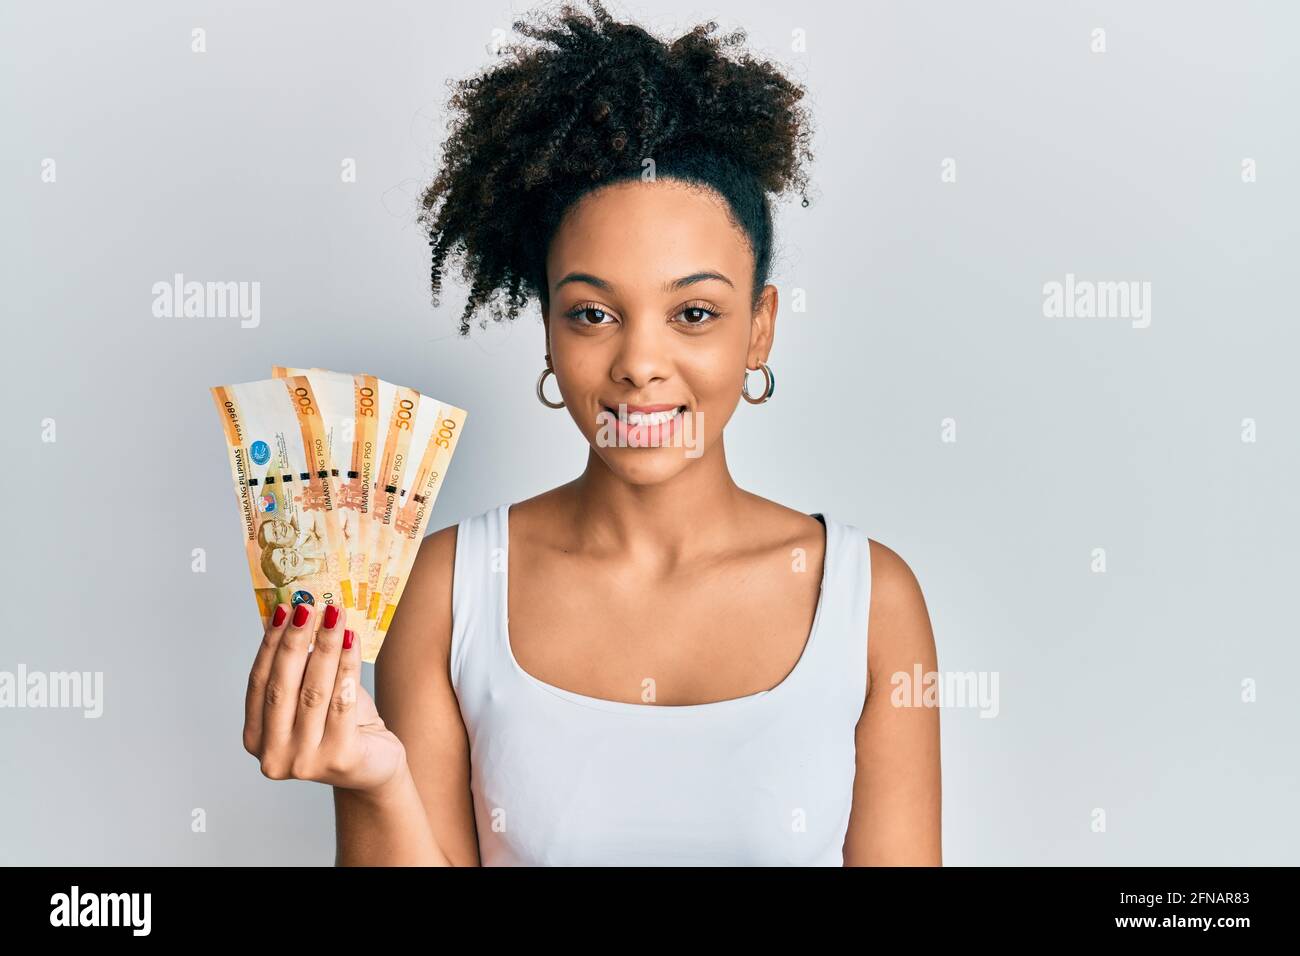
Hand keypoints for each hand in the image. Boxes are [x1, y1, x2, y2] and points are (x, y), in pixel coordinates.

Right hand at [243, 602, 406, 794]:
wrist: (375, 765)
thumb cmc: (340, 726)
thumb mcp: (311, 697)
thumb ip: (298, 670)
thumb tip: (298, 616)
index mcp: (256, 739)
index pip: (258, 683)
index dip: (270, 644)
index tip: (282, 610)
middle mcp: (273, 756)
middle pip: (283, 686)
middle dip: (296, 640)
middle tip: (309, 606)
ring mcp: (305, 762)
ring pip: (314, 692)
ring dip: (325, 647)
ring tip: (335, 616)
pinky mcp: (340, 759)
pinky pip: (342, 704)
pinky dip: (347, 668)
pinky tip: (352, 641)